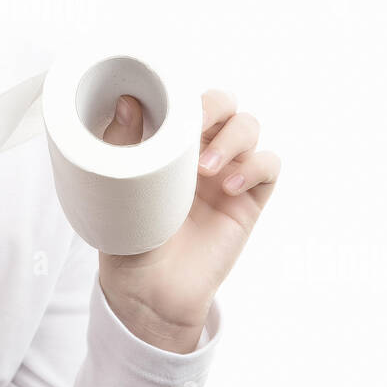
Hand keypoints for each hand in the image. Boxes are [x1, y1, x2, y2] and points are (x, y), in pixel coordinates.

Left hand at [96, 89, 280, 352]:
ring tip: (206, 168)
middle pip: (226, 104)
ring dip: (232, 138)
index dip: (185, 95)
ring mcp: (227, 173)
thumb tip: (128, 99)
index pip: (187, 99)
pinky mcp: (249, 200)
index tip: (169, 109)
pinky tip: (230, 186)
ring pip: (249, 127)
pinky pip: (269, 166)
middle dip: (214, 106)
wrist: (150, 291)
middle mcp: (201, 151)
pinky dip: (255, 167)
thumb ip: (122, 145)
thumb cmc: (129, 238)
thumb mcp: (118, 189)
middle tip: (195, 126)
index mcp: (169, 143)